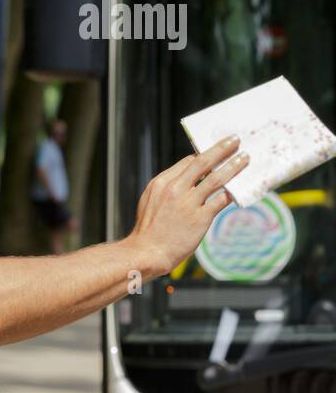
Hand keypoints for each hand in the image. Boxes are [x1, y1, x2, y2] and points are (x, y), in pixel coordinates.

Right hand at [127, 135, 247, 275]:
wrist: (147, 252)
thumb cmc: (149, 229)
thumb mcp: (151, 201)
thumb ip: (169, 189)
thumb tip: (191, 181)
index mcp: (161, 182)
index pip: (188, 162)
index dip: (205, 155)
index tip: (218, 151)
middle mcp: (175, 189)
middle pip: (202, 162)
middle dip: (221, 149)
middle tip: (235, 140)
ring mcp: (188, 203)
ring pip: (216, 178)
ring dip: (233, 166)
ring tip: (245, 158)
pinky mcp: (200, 218)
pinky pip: (221, 200)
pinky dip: (233, 192)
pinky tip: (242, 188)